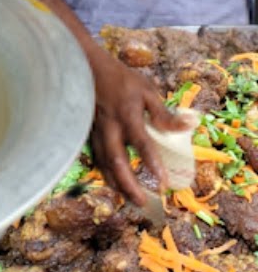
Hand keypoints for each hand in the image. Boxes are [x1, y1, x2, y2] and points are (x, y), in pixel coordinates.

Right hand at [87, 51, 191, 206]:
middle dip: (129, 185)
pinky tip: (113, 182)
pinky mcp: (88, 133)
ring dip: (116, 184)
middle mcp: (110, 127)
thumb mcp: (145, 89)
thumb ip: (162, 112)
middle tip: (143, 202)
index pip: (141, 142)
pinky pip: (96, 157)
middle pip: (117, 161)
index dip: (151, 163)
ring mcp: (96, 131)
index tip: (162, 182)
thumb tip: (186, 127)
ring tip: (129, 199)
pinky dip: (105, 173)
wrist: (85, 68)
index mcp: (127, 114)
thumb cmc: (118, 77)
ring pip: (104, 163)